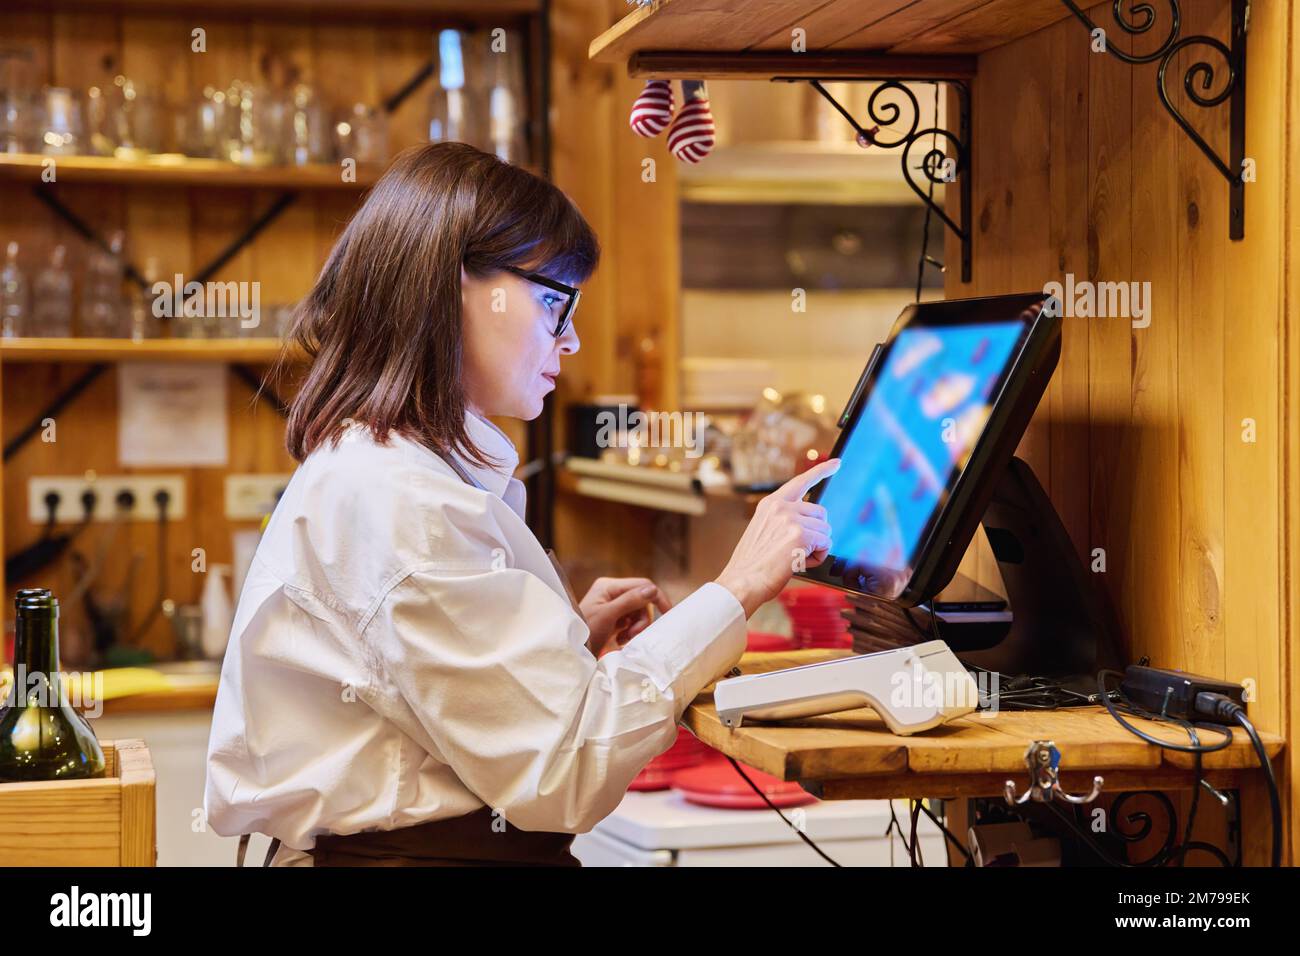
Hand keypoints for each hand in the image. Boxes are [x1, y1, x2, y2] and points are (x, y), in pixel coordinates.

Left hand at [579, 577, 671, 656]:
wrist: (573, 652)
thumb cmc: (585, 632)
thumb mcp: (608, 616)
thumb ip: (630, 601)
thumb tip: (652, 589)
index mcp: (609, 586)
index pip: (642, 585)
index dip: (657, 597)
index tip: (668, 613)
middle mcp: (612, 593)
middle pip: (642, 601)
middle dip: (641, 620)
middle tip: (633, 634)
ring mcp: (613, 606)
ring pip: (639, 613)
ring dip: (636, 628)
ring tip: (624, 639)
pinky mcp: (614, 619)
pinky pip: (632, 622)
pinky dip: (630, 632)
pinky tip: (620, 640)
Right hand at [715, 458, 839, 617]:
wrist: (742, 581)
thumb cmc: (753, 564)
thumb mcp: (764, 532)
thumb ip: (784, 521)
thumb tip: (814, 525)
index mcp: (771, 504)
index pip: (801, 481)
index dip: (822, 471)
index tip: (836, 463)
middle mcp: (781, 507)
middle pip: (821, 513)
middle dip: (817, 533)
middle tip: (797, 550)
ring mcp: (791, 519)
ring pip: (826, 530)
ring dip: (817, 547)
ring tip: (796, 558)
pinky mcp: (801, 535)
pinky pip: (826, 544)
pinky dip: (818, 557)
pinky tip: (800, 563)